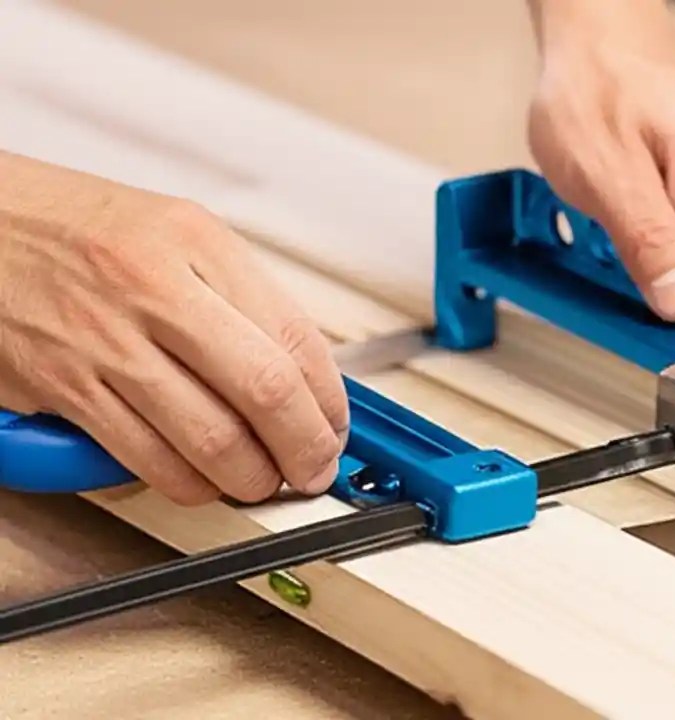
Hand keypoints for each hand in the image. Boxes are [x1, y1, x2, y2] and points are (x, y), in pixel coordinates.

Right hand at [0, 152, 347, 504]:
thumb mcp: (174, 232)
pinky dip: (186, 484)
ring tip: (261, 480)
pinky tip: (200, 478)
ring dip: (250, 479)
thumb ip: (239, 296)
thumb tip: (302, 371)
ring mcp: (105, 342)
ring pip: (210, 441)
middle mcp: (153, 289)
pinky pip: (145, 461)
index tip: (334, 425)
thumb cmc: (73, 227)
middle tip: (314, 467)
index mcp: (195, 241)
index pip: (295, 337)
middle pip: (265, 392)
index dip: (329, 399)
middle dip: (305, 448)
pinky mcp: (63, 388)